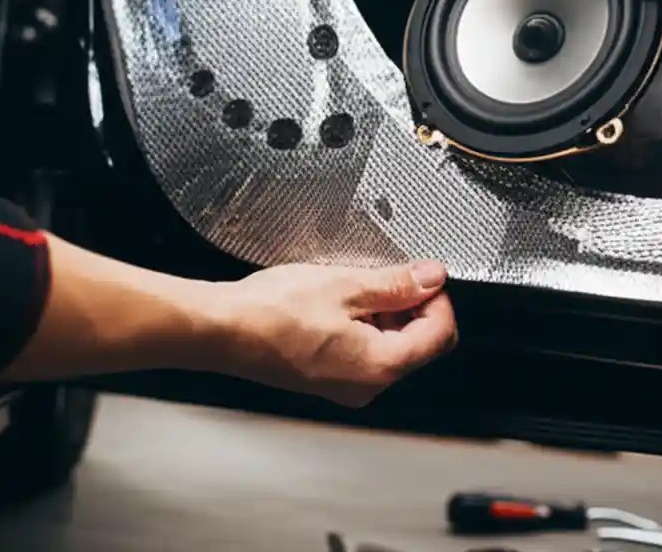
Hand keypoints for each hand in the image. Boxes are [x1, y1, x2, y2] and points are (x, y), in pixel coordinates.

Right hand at [216, 261, 457, 407]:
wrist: (222, 330)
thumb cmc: (272, 313)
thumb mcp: (345, 285)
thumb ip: (397, 284)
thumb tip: (431, 279)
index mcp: (379, 367)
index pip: (440, 335)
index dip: (437, 299)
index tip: (422, 275)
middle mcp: (367, 386)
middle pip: (419, 344)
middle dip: (411, 306)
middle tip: (384, 276)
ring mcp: (347, 386)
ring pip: (391, 347)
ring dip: (385, 313)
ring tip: (352, 287)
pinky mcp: (329, 379)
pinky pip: (365, 353)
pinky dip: (364, 325)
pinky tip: (339, 302)